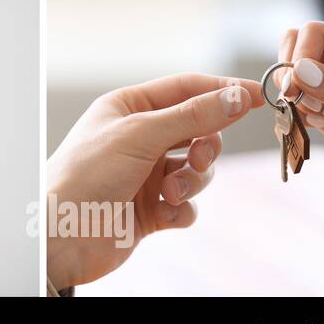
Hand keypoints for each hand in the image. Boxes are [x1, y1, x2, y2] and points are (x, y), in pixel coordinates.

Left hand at [46, 74, 261, 289]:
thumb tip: (240, 95)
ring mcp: (146, 173)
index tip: (261, 96)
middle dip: (206, 146)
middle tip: (197, 158)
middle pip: (199, 130)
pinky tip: (160, 213)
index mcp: (128, 107)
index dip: (223, 90)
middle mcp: (138, 137)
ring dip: (192, 181)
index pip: (186, 88)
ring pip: (197, 169)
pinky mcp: (151, 208)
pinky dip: (181, 208)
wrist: (62, 235)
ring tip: (169, 192)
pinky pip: (187, 204)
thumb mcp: (141, 134)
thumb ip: (194, 115)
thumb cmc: (87, 174)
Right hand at [279, 21, 323, 205]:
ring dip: (297, 97)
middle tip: (299, 100)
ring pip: (293, 76)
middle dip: (291, 74)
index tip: (296, 86)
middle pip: (297, 47)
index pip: (315, 33)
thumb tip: (298, 70)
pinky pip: (298, 101)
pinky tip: (323, 125)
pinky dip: (299, 113)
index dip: (299, 54)